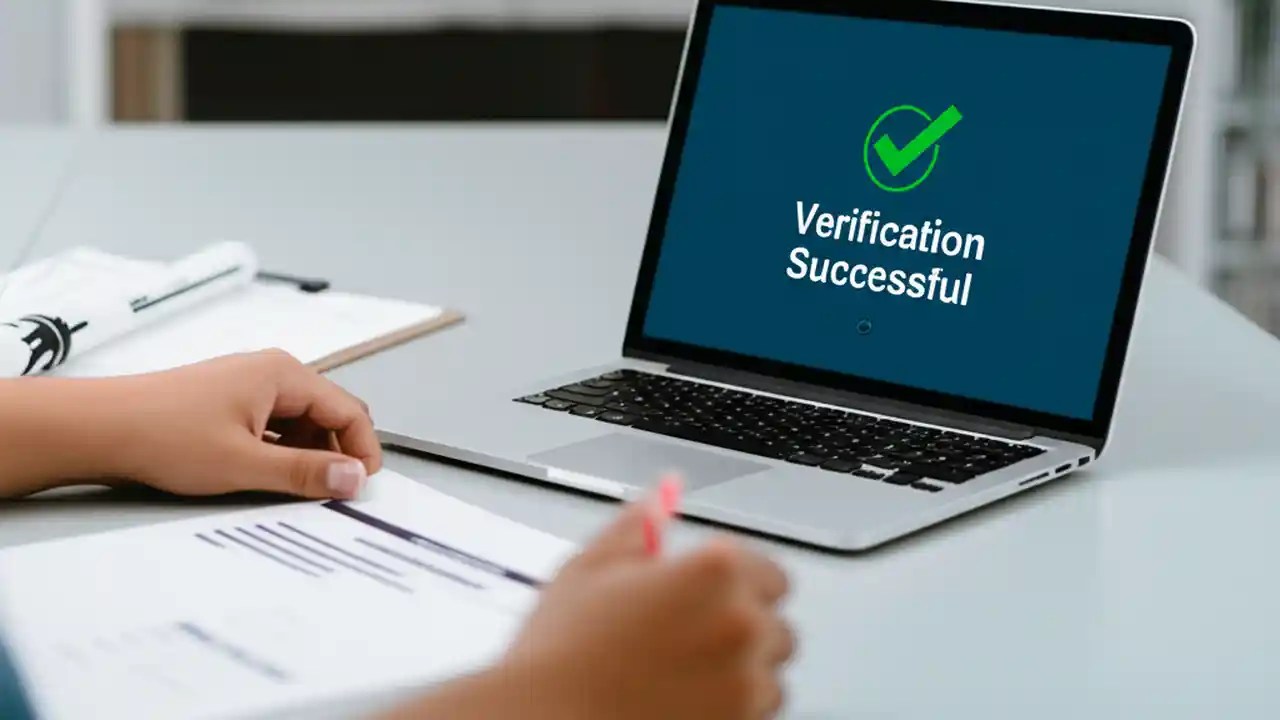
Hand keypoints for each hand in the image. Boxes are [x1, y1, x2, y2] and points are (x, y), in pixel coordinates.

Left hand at [105, 349, 380, 497]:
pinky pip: (275, 428)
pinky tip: (267, 478)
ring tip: (295, 491)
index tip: (360, 487)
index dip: (362, 450)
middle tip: (333, 494)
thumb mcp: (243, 464)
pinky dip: (281, 454)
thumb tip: (353, 478)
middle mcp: (271, 373)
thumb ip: (304, 473)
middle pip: (329, 415)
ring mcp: (250, 387)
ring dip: (307, 457)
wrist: (99, 428)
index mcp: (283, 374)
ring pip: (302, 424)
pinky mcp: (231, 404)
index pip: (348, 410)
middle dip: (337, 454)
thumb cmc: (162, 434)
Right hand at [502, 501, 794, 719]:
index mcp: (714, 571)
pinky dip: (730, 708)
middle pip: (776, 625)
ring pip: (770, 676)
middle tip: (689, 634)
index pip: (770, 572)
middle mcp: (740, 625)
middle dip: (742, 627)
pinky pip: (754, 714)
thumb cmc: (561, 654)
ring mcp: (744, 684)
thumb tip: (659, 498)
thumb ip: (637, 527)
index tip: (712, 593)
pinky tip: (681, 698)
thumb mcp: (590, 569)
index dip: (739, 582)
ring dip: (741, 672)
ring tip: (681, 672)